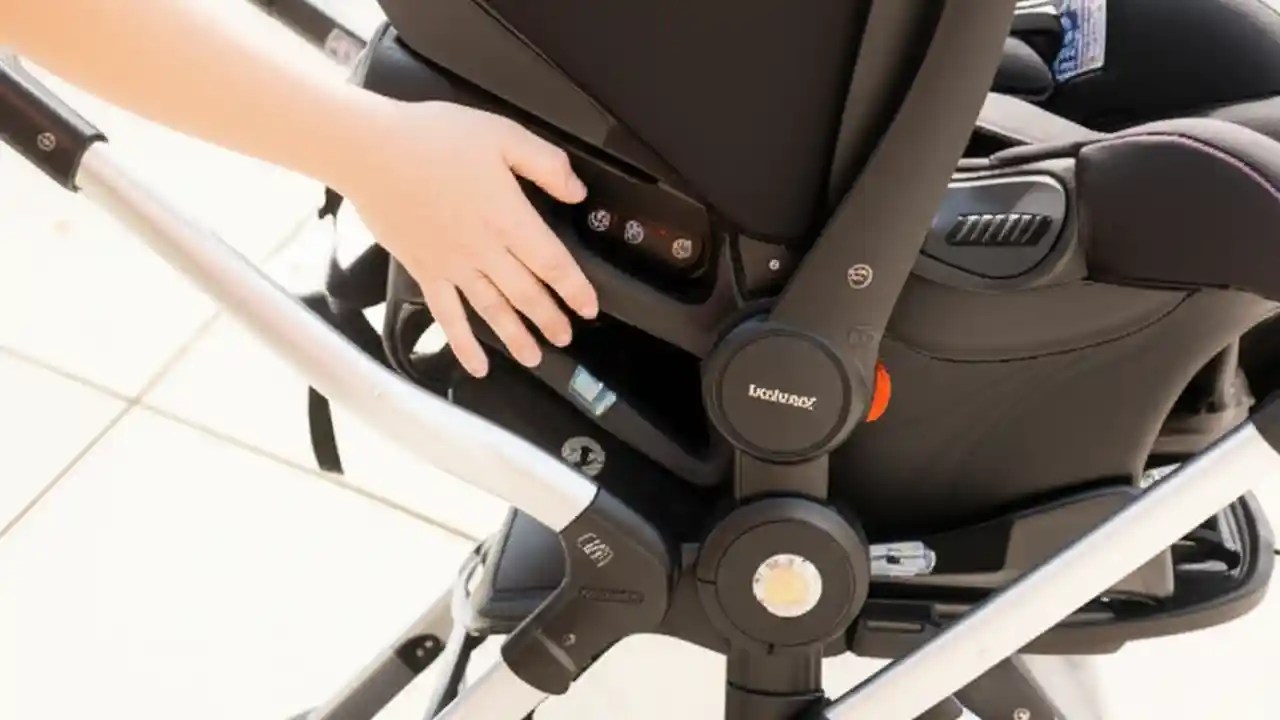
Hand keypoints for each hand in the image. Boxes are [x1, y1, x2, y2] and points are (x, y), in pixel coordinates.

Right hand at [335, 98, 597, 377]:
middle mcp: (485, 250)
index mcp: (509, 218)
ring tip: (533, 357)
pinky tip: (477, 365)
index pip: (553, 263)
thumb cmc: (433, 138)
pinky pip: (448, 317)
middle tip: (565, 337)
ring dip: (516, 338)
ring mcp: (453, 266)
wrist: (372, 152)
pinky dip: (464, 345)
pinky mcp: (425, 271)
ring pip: (493, 311)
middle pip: (527, 294)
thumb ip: (546, 164)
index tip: (588, 306)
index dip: (575, 288)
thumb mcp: (502, 135)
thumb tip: (576, 191)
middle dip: (550, 319)